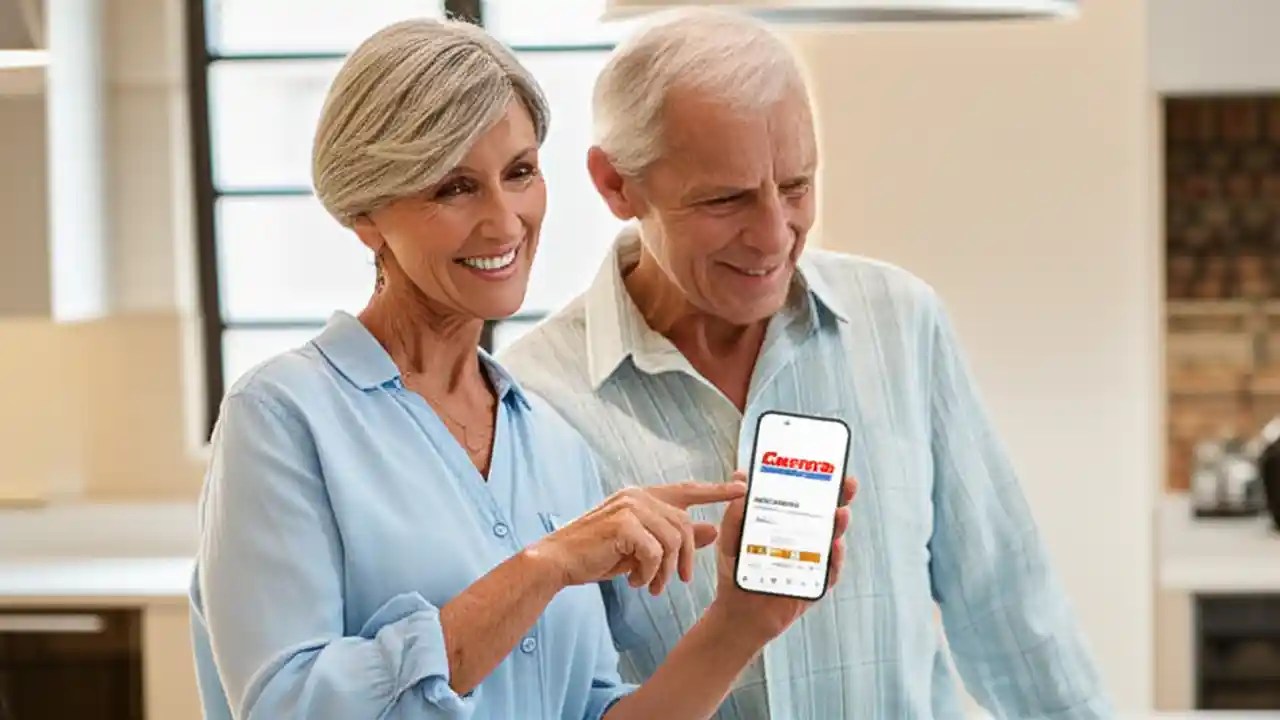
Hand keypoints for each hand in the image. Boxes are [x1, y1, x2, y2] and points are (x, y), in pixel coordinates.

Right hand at [527, 481, 746, 595]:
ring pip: (672, 541)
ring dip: (665, 571)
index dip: (717, 490)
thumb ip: (676, 536)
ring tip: (652, 585)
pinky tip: (635, 581)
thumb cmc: (598, 555)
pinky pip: (655, 552)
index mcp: (643, 497)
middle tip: (677, 582)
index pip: (688, 490)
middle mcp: (638, 496)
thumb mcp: (642, 548)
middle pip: (684, 526)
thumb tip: (714, 530)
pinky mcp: (623, 523)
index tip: (743, 487)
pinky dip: (648, 573)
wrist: (558, 562)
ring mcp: (630, 506)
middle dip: (686, 559)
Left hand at [707, 472, 857, 642]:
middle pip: (826, 515)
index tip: (827, 466)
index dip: (818, 483)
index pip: (806, 500)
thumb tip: (741, 478)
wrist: (739, 613)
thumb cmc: (737, 572)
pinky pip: (829, 571)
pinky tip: (832, 547)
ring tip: (840, 513)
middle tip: (847, 484)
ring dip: (838, 526)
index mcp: (786, 525)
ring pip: (832, 540)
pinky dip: (833, 559)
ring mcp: (812, 562)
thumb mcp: (730, 538)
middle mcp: (803, 540)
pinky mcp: (815, 584)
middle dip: (839, 498)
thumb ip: (735, 512)